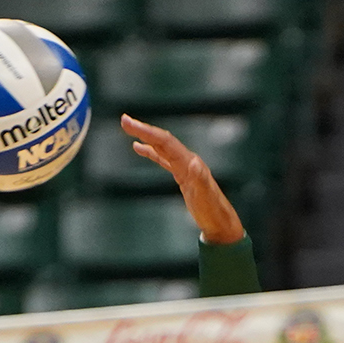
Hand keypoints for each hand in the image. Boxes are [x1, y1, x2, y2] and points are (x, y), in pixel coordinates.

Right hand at [120, 113, 245, 244]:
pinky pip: (163, 158)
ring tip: (128, 127)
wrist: (220, 222)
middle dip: (143, 129)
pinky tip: (138, 148)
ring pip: (161, 147)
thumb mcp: (206, 197)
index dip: (147, 132)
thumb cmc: (213, 211)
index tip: (130, 124)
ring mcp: (184, 167)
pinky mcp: (181, 175)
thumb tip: (194, 163)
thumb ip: (200, 180)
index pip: (165, 142)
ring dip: (145, 136)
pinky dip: (150, 151)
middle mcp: (187, 160)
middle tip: (124, 120)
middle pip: (162, 140)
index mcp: (189, 162)